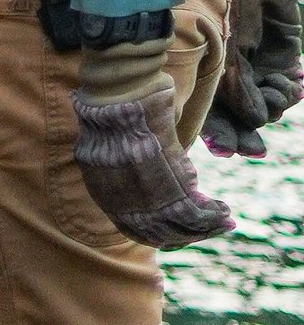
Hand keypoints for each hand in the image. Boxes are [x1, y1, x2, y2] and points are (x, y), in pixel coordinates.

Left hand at [73, 38, 233, 246]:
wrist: (119, 89)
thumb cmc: (118, 106)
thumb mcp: (114, 143)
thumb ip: (128, 169)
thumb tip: (165, 187)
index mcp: (101, 186)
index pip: (130, 225)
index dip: (156, 233)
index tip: (176, 233)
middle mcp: (118, 195)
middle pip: (154, 232)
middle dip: (183, 236)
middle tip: (205, 231)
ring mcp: (140, 190)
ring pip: (176, 226)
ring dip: (203, 229)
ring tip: (222, 222)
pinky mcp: (164, 181)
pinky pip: (191, 212)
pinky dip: (211, 218)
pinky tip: (224, 213)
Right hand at [206, 0, 301, 156]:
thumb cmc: (225, 11)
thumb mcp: (225, 54)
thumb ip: (238, 91)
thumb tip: (256, 122)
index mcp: (203, 75)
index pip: (208, 114)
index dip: (217, 134)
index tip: (228, 150)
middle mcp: (229, 78)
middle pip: (237, 119)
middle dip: (247, 135)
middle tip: (255, 150)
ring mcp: (255, 72)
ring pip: (267, 109)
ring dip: (275, 105)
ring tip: (277, 89)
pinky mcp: (282, 64)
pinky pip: (287, 91)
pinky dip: (290, 92)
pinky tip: (292, 85)